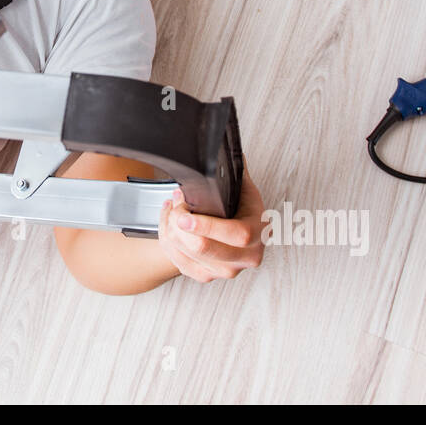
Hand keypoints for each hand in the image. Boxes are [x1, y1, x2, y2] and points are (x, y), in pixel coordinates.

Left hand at [158, 163, 264, 282]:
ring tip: (171, 209)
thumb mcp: (243, 189)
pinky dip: (167, 240)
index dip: (208, 226)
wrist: (233, 235)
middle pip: (204, 248)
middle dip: (179, 223)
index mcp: (258, 233)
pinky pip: (177, 261)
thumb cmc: (238, 210)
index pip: (237, 234)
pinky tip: (168, 224)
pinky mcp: (206, 276)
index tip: (185, 215)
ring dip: (170, 228)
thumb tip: (229, 147)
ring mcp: (225, 270)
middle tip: (175, 203)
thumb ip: (236, 171)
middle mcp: (245, 257)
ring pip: (186, 255)